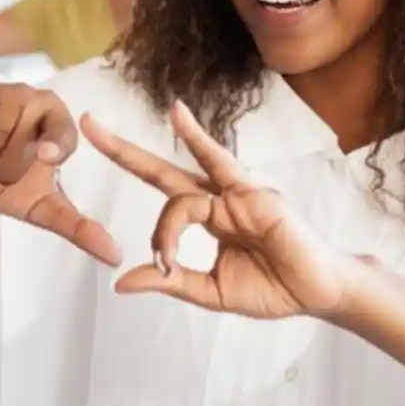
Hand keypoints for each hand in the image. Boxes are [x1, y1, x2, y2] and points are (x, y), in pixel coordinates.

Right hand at [0, 83, 121, 264]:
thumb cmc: (4, 187)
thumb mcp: (40, 210)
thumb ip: (77, 228)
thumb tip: (115, 257)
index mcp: (63, 130)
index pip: (65, 135)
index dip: (55, 144)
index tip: (45, 157)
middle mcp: (43, 104)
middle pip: (29, 131)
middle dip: (8, 162)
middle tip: (1, 168)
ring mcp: (12, 93)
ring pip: (2, 123)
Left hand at [82, 100, 355, 318]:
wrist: (318, 292)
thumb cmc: (275, 289)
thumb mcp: (210, 291)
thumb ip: (170, 282)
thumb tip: (121, 282)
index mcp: (212, 218)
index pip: (166, 203)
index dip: (154, 234)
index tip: (160, 269)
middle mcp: (219, 198)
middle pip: (160, 170)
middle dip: (121, 149)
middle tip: (86, 123)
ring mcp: (235, 191)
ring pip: (180, 191)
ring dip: (165, 228)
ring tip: (168, 259)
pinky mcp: (252, 192)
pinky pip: (217, 163)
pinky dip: (195, 137)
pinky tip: (177, 113)